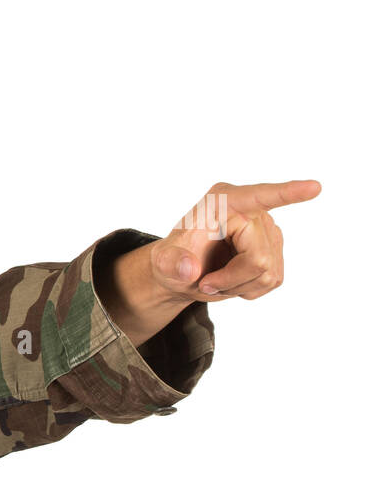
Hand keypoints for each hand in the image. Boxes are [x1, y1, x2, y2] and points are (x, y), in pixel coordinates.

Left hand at [149, 179, 321, 301]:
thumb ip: (170, 264)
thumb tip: (188, 269)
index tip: (314, 188)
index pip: (258, 197)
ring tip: (216, 278)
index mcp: (223, 201)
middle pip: (258, 259)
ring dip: (239, 286)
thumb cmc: (172, 260)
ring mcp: (268, 229)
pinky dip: (249, 289)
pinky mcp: (276, 249)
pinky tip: (233, 279)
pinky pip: (273, 279)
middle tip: (205, 282)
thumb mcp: (162, 263)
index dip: (287, 193)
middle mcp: (251, 211)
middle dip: (231, 279)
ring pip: (268, 273)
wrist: (182, 272)